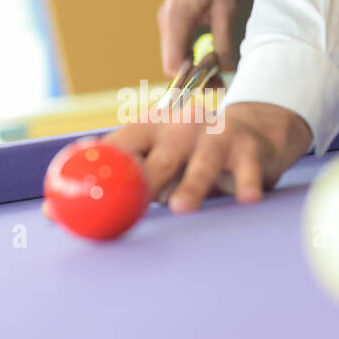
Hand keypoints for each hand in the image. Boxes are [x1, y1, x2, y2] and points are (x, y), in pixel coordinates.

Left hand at [101, 101, 312, 212]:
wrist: (253, 129)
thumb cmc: (193, 155)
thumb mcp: (161, 161)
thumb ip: (131, 182)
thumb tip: (85, 211)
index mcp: (151, 128)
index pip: (121, 147)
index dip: (104, 171)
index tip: (88, 193)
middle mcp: (181, 127)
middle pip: (160, 158)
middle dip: (145, 182)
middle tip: (130, 204)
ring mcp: (216, 135)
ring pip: (202, 164)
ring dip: (191, 186)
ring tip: (182, 207)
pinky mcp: (247, 148)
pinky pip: (246, 171)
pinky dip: (246, 185)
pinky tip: (246, 197)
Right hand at [157, 0, 253, 73]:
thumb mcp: (227, 10)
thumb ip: (224, 42)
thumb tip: (226, 71)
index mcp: (176, 18)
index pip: (172, 64)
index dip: (188, 80)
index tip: (210, 84)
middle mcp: (166, 20)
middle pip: (171, 62)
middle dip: (192, 76)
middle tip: (218, 81)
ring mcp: (167, 18)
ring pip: (174, 55)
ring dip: (192, 66)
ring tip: (216, 70)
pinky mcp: (172, 17)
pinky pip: (177, 44)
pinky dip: (190, 54)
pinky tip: (208, 56)